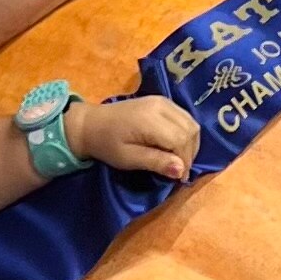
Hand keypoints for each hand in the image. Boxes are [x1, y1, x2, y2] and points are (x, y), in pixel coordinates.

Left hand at [74, 96, 198, 179]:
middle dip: (190, 153)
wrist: (89, 123)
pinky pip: (184, 117)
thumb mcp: (128, 158)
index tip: (180, 179)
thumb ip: (156, 162)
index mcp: (151, 120)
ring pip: (191, 122)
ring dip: (190, 143)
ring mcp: (162, 101)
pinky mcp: (161, 101)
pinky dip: (185, 133)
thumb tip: (182, 170)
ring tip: (179, 160)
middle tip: (180, 171)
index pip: (181, 140)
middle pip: (190, 129)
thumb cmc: (106, 144)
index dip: (185, 161)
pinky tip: (175, 146)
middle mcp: (161, 106)